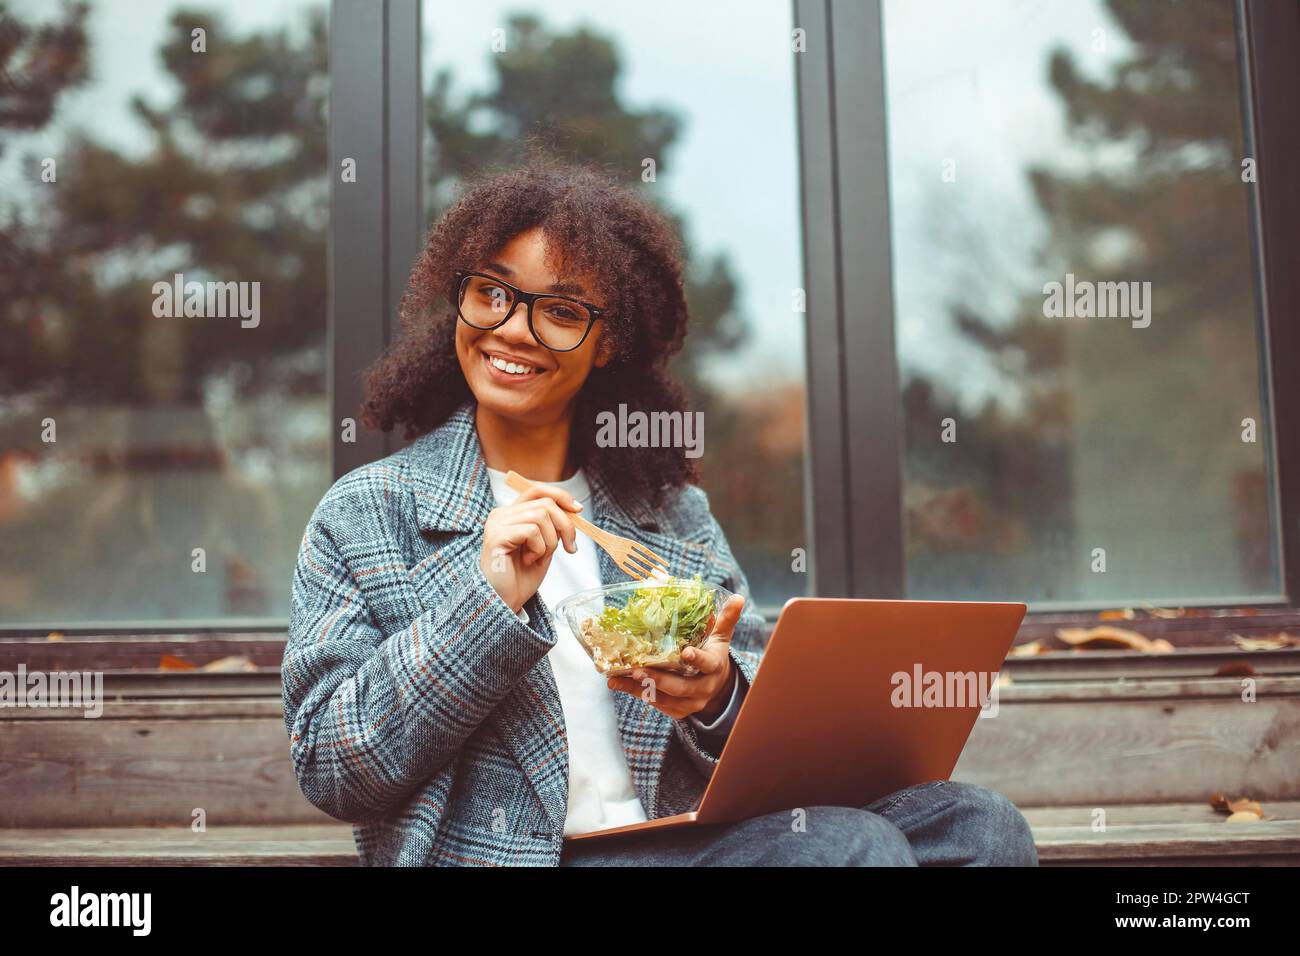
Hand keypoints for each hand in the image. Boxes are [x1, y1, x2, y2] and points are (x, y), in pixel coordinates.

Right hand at [480, 481, 581, 612]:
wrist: (505, 601)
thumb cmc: (521, 577)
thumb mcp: (544, 546)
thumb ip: (553, 526)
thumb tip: (574, 510)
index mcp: (511, 514)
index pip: (537, 490)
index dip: (560, 496)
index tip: (578, 510)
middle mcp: (501, 514)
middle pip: (546, 504)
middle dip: (565, 526)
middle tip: (570, 548)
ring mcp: (496, 524)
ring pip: (541, 516)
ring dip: (550, 542)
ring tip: (538, 558)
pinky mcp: (496, 536)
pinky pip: (531, 531)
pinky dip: (538, 549)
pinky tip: (528, 561)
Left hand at [607, 593, 745, 720]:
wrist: (718, 687)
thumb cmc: (714, 654)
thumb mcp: (721, 637)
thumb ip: (726, 619)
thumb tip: (738, 597)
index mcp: (715, 667)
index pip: (707, 664)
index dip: (697, 659)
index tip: (685, 652)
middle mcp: (703, 688)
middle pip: (681, 687)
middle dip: (659, 679)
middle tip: (638, 669)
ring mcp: (690, 703)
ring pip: (664, 698)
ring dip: (639, 688)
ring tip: (618, 678)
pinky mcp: (677, 711)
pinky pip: (656, 704)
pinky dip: (636, 693)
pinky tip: (618, 683)